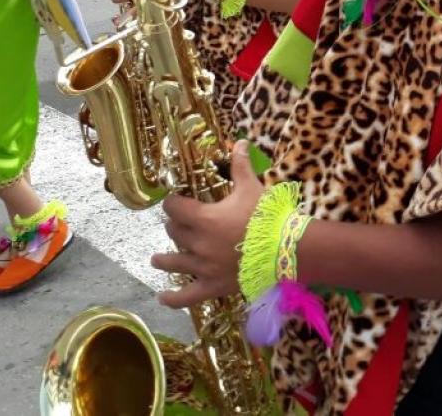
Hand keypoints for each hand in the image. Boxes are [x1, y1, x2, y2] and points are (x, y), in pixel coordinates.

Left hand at [152, 141, 263, 308]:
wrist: (285, 248)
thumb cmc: (267, 215)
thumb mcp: (252, 187)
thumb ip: (240, 166)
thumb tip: (239, 141)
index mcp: (203, 218)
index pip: (174, 207)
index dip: (173, 202)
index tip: (176, 199)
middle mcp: (197, 243)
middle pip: (174, 233)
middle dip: (176, 226)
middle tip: (180, 224)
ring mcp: (203, 268)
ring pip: (174, 262)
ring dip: (164, 259)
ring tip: (156, 259)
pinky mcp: (213, 286)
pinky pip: (186, 297)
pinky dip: (172, 298)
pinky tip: (163, 297)